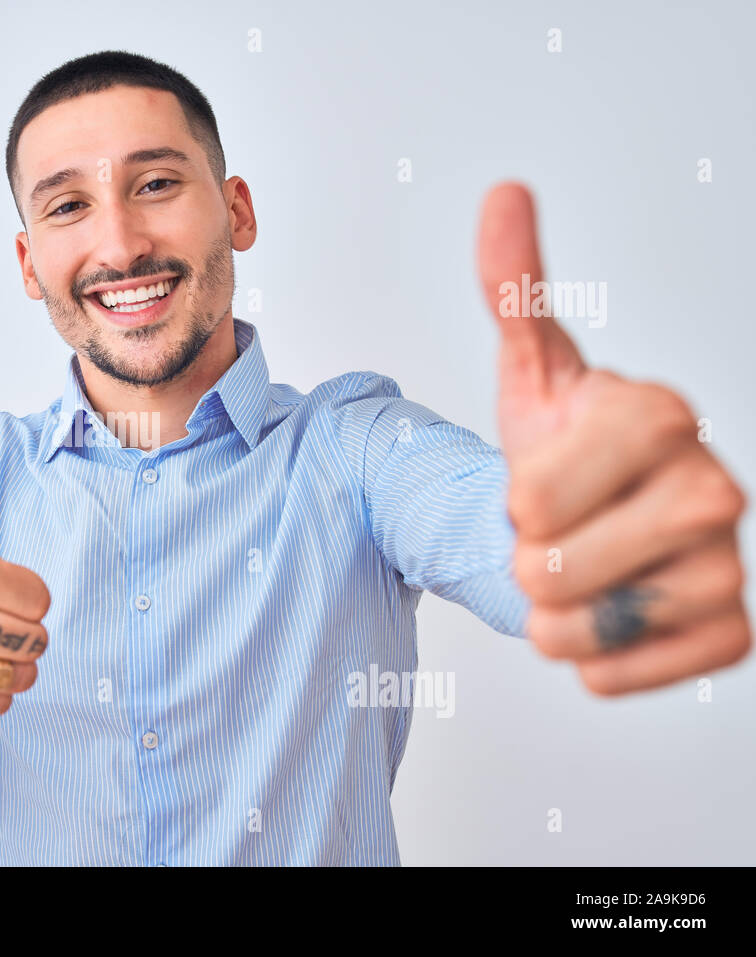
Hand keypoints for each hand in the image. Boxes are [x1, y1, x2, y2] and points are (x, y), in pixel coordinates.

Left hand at [477, 182, 750, 694]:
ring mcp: (728, 563)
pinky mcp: (730, 634)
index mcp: (660, 413)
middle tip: (553, 535)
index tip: (537, 481)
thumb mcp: (533, 373)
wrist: (597, 529)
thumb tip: (504, 194)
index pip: (533, 495)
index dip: (513, 500)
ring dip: (550, 615)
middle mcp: (714, 485)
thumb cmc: (562, 453)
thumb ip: (517, 290)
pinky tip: (608, 615)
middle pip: (552, 566)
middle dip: (525, 559)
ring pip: (582, 627)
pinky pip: (617, 675)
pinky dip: (589, 660)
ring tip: (576, 575)